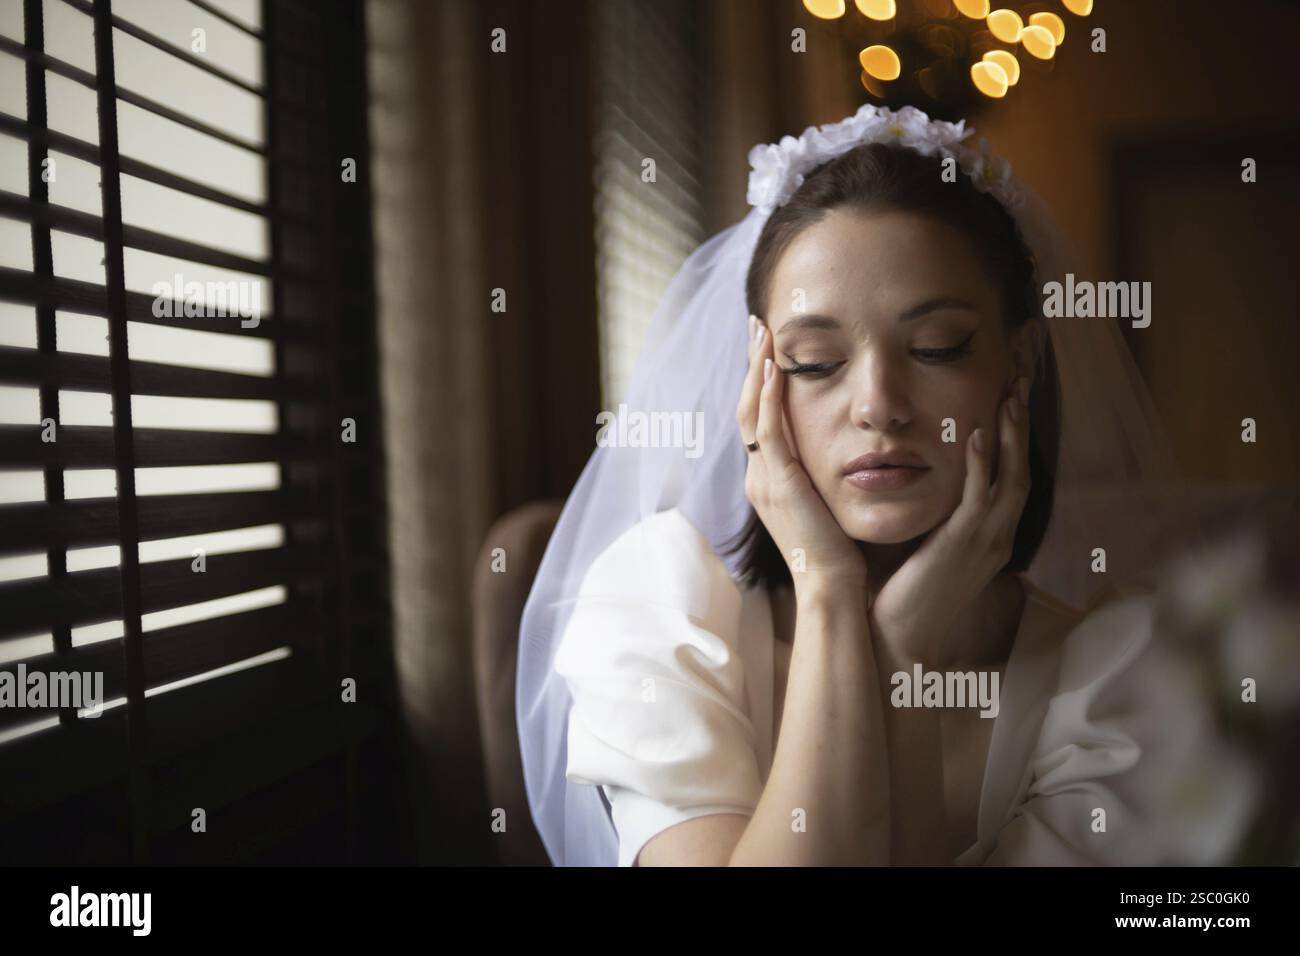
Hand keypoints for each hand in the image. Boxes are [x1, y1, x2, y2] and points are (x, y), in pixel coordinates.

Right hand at [736, 315, 866, 595]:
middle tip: (757, 323)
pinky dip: (767, 396)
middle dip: (751, 364)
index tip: (767, 348)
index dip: (759, 382)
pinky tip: (773, 368)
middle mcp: (759, 475)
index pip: (758, 419)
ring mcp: (764, 478)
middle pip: (746, 407)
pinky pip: (768, 430)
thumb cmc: (839, 554)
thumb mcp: (828, 505)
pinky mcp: (779, 482)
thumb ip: (826, 476)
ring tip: (761, 332)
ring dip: (755, 368)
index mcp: (769, 480)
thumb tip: (846, 450)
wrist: (832, 589)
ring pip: (751, 412)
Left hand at [868, 377, 1031, 664]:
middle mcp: (997, 535)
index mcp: (990, 533)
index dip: (1014, 435)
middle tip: (1021, 379)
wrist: (901, 636)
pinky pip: (979, 499)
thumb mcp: (928, 541)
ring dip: (1010, 435)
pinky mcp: (963, 547)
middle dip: (1022, 424)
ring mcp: (985, 542)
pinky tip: (976, 435)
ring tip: (1010, 395)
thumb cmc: (905, 590)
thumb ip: (935, 509)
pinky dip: (981, 466)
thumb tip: (919, 472)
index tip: (1010, 394)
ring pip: (1011, 478)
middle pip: (1022, 468)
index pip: (1012, 474)